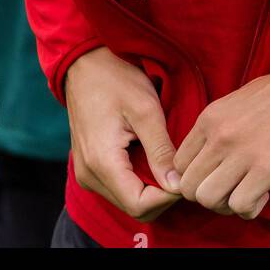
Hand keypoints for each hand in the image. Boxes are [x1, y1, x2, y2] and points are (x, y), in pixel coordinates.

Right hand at [65, 47, 181, 221]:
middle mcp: (89, 175)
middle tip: (180, 169)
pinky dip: (137, 180)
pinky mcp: (88, 166)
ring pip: (125, 199)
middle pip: (133, 206)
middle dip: (161, 194)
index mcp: (102, 162)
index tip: (184, 176)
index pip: (139, 205)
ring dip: (150, 187)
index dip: (167, 197)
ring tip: (167, 161)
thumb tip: (177, 185)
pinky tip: (151, 158)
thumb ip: (161, 150)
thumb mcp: (146, 110)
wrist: (85, 63)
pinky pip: (117, 186)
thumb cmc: (117, 78)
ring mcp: (86, 172)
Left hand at [172, 58, 269, 220]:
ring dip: (226, 204)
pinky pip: (240, 205)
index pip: (179, 164)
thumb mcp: (238, 100)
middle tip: (231, 188)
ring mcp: (241, 153)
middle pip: (188, 186)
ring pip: (208, 199)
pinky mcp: (266, 169)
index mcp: (210, 117)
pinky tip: (264, 194)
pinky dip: (249, 208)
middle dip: (207, 195)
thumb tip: (209, 154)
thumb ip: (218, 127)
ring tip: (246, 192)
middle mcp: (220, 136)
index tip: (215, 177)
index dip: (195, 177)